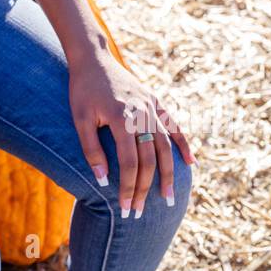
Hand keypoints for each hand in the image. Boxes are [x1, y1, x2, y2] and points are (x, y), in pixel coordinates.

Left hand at [67, 52, 194, 218]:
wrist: (93, 58)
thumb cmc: (82, 90)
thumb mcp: (80, 119)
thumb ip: (91, 150)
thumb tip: (103, 181)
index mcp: (122, 118)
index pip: (130, 163)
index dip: (129, 188)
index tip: (126, 208)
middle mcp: (141, 114)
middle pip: (150, 159)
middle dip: (146, 188)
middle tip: (141, 212)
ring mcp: (151, 107)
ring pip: (166, 146)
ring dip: (169, 173)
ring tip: (169, 197)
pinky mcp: (156, 102)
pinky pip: (174, 126)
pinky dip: (183, 144)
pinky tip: (191, 163)